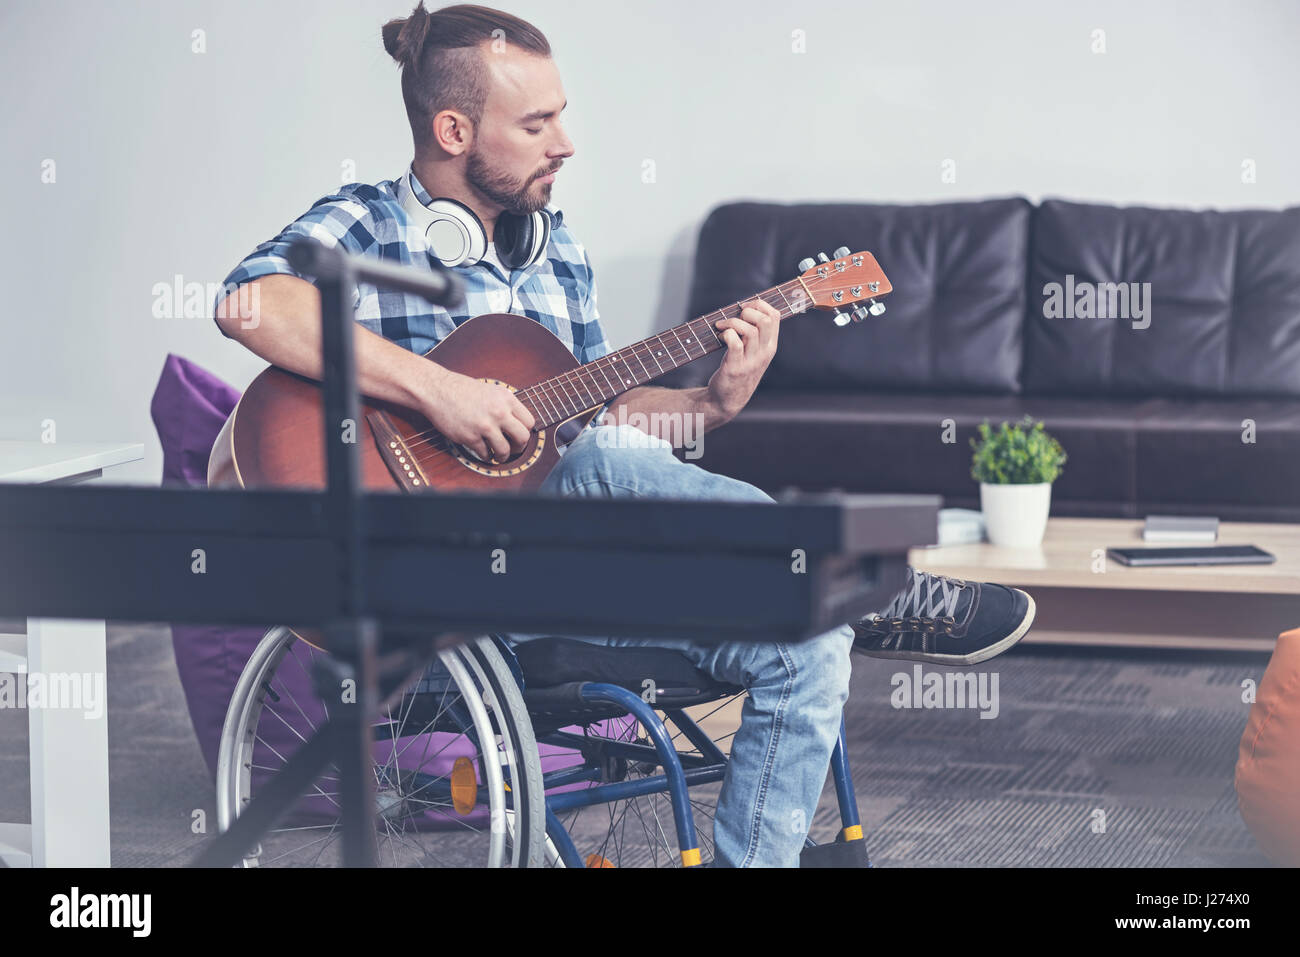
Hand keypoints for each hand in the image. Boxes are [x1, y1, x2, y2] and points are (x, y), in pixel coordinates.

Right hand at [422, 368, 535, 462]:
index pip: (529, 422)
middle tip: (513, 449)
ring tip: (499, 456)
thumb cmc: (462, 390)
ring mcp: (485, 425)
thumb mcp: (491, 390)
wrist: (438, 390)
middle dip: (519, 448)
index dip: (525, 432)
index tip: (519, 436)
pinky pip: (485, 453)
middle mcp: (499, 412)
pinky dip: (486, 456)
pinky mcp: (470, 437)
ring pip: (505, 450)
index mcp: (506, 398)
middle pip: (522, 438)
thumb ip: (505, 405)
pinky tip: (483, 453)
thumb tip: (518, 423)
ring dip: (503, 457)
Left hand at [706, 298, 779, 419]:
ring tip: (722, 327)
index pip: (775, 316)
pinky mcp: (736, 368)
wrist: (727, 400)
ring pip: (750, 330)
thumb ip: (754, 333)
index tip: (744, 307)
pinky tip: (720, 337)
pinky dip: (726, 335)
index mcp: (770, 346)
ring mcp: (751, 361)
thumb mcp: (753, 352)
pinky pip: (735, 344)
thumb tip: (744, 308)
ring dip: (732, 323)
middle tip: (734, 317)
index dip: (759, 305)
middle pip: (766, 320)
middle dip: (748, 311)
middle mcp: (764, 353)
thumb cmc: (738, 370)